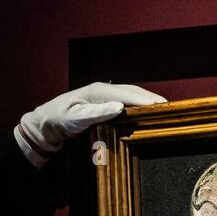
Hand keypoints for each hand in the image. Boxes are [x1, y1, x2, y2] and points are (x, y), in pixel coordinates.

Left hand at [16, 81, 165, 166]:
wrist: (45, 125)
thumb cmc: (59, 121)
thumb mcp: (76, 119)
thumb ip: (97, 113)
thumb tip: (119, 107)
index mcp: (99, 90)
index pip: (128, 94)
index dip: (145, 100)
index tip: (161, 106)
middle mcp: (104, 90)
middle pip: (133, 92)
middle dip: (151, 99)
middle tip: (170, 108)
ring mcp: (104, 97)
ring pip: (130, 97)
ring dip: (146, 103)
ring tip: (163, 111)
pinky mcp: (103, 106)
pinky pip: (125, 104)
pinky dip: (137, 108)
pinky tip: (145, 115)